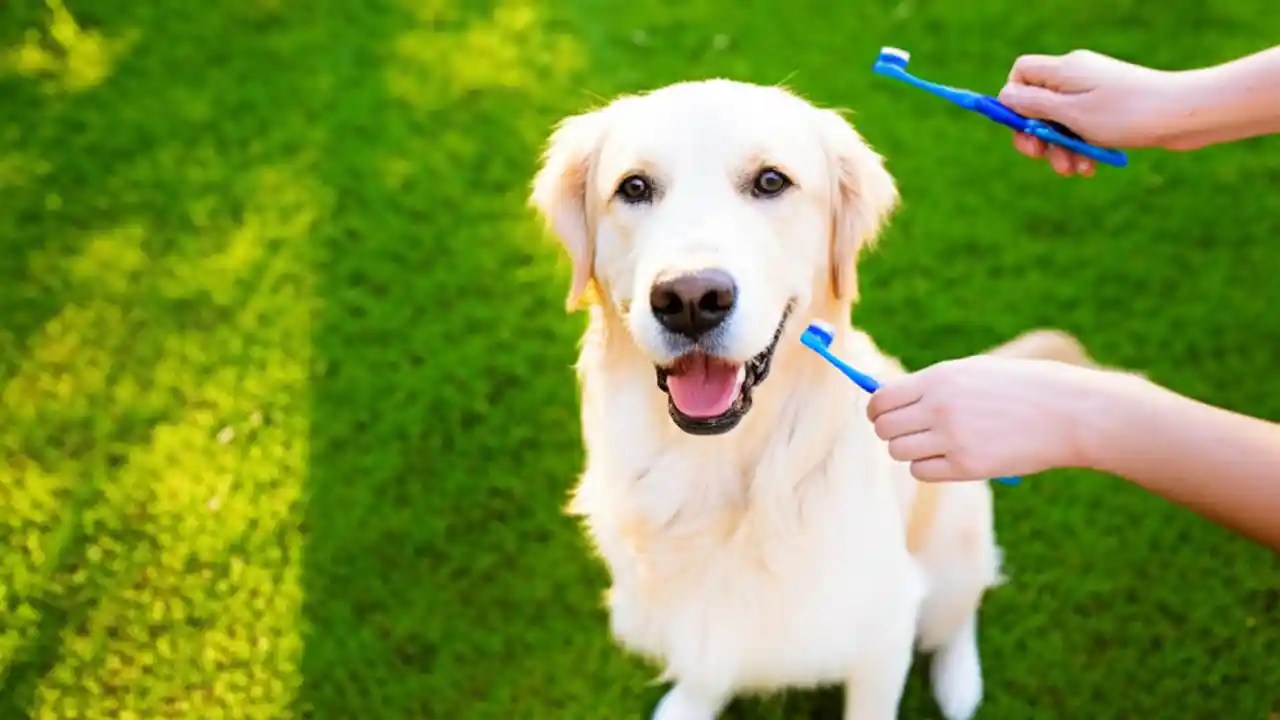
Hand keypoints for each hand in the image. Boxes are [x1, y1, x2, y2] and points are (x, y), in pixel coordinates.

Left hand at [866, 356, 1099, 481]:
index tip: (882, 415)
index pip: (882, 398)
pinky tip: (949, 457)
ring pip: (898, 451)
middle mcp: (940, 407)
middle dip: (890, 431)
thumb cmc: (1021, 389)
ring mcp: (952, 439)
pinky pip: (922, 472)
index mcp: (939, 378)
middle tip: (908, 432)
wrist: (1067, 413)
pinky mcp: (966, 467)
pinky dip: (928, 467)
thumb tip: (888, 399)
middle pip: (884, 427)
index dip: (877, 409)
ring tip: (935, 443)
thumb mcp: (973, 372)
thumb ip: (931, 385)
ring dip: (909, 450)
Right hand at [998, 50, 1188, 176]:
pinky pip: (1082, 129)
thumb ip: (1035, 106)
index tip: (1022, 127)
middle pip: (1037, 103)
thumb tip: (1005, 97)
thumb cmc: (1128, 113)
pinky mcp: (1110, 109)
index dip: (1013, 101)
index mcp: (1064, 70)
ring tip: (1072, 170)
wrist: (1185, 114)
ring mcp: (1094, 92)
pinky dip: (1081, 148)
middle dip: (1036, 134)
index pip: (1021, 73)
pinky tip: (1090, 167)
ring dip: (1060, 149)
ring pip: (1060, 122)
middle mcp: (1077, 77)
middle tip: (1040, 156)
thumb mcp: (1072, 114)